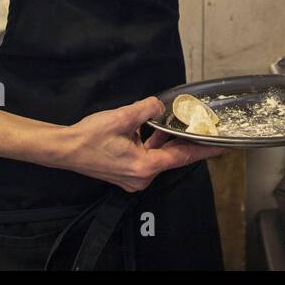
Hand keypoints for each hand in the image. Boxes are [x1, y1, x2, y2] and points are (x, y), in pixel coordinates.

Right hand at [54, 97, 224, 191]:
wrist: (65, 149)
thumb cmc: (89, 137)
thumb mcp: (123, 117)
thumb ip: (147, 109)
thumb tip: (159, 106)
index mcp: (144, 166)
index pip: (182, 157)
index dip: (203, 150)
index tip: (220, 146)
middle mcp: (141, 177)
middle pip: (172, 158)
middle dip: (186, 143)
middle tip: (202, 130)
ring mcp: (133, 178)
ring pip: (159, 157)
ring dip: (167, 142)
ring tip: (179, 127)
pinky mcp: (126, 173)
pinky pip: (147, 158)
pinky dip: (153, 145)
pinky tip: (153, 131)